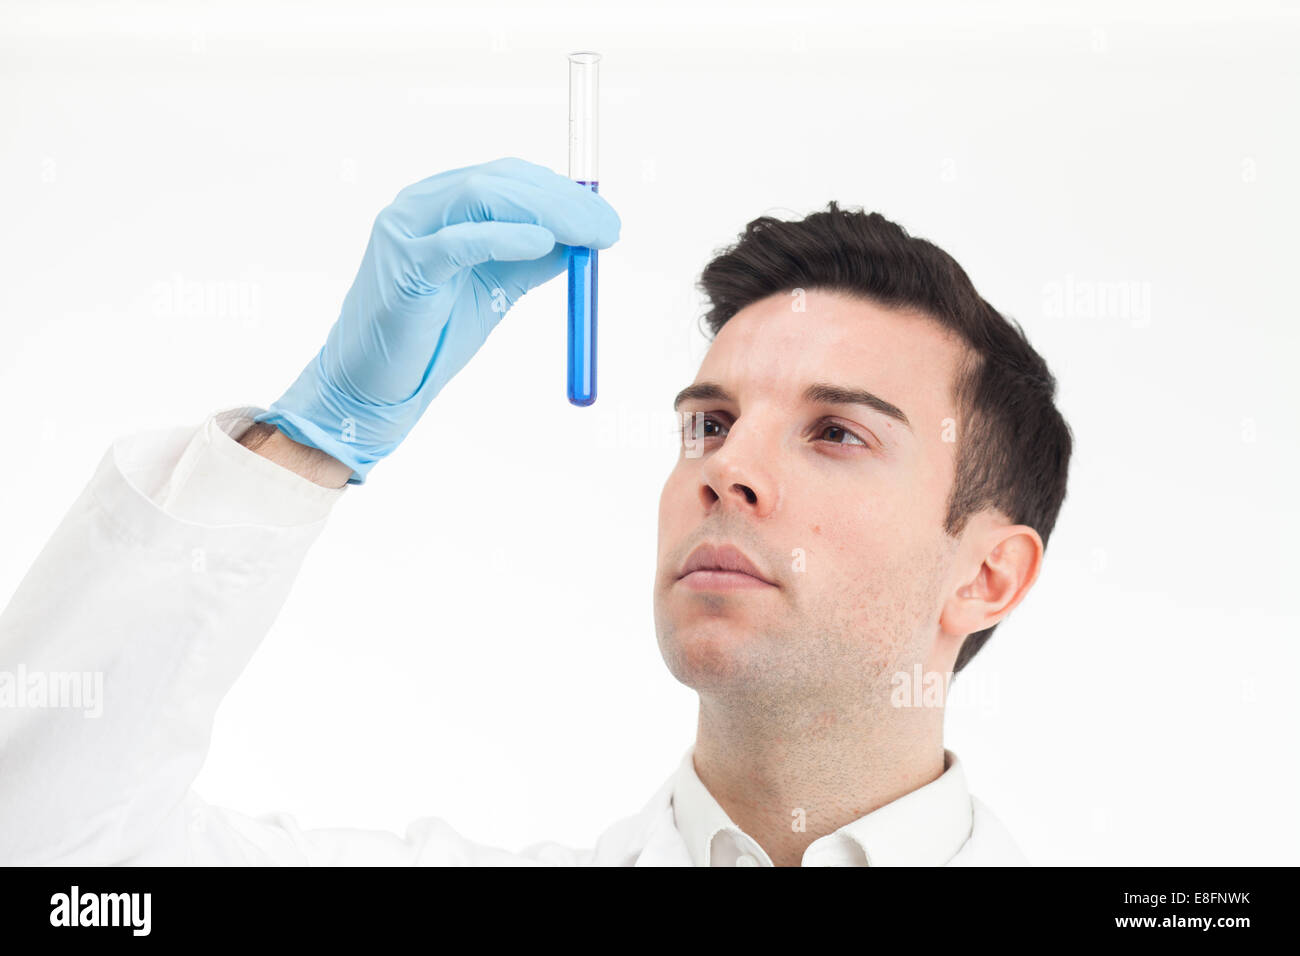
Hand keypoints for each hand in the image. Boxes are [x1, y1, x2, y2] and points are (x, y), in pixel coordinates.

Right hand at [254, 156, 620, 482]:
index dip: (562, 191)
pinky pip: (459, 242)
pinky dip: (505, 238)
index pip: (508, 176)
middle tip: (609, 228)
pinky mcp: (404, 267)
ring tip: (589, 237)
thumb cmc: (434, 337)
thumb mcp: (496, 289)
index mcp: (439, 203)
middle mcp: (419, 205)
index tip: (606, 217)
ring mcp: (405, 231)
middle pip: (500, 180)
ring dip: (547, 213)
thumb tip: (586, 240)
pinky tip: (542, 244)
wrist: (376, 386)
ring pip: (482, 198)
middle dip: (563, 201)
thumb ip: (532, 259)